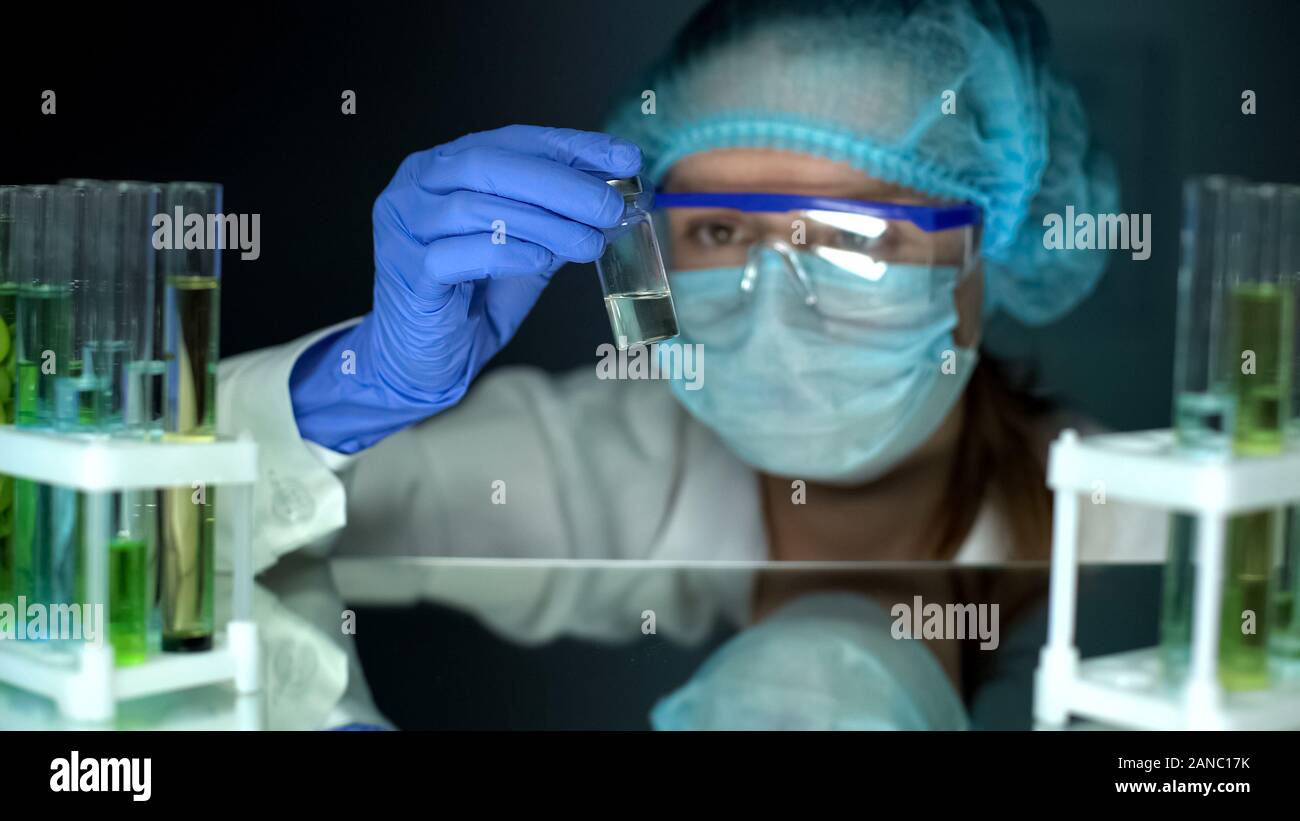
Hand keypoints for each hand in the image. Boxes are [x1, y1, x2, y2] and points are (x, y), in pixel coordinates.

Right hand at [290, 125, 641, 452]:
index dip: (571, 147)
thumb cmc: (473, 297)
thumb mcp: (526, 246)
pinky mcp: (408, 271)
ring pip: (476, 207)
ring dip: (545, 222)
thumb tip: (614, 198)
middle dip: (560, 183)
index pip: (513, 140)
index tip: (624, 158)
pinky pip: (460, 253)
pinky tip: (543, 260)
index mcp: (443, 165)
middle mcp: (416, 186)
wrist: (426, 357)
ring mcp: (406, 227)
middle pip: (490, 164)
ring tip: (590, 242)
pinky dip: (508, 253)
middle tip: (609, 205)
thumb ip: (557, 218)